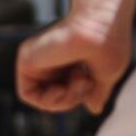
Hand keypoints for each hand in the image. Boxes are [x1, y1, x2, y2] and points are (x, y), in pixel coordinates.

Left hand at [16, 12, 130, 114]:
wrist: (101, 26)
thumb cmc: (108, 45)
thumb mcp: (106, 75)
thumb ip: (96, 92)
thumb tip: (93, 109)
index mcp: (69, 61)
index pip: (65, 93)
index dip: (77, 99)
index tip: (91, 86)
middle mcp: (51, 60)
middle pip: (53, 99)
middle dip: (72, 100)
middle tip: (86, 82)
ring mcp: (39, 60)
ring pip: (41, 99)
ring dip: (63, 101)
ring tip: (79, 80)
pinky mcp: (27, 59)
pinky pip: (27, 94)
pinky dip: (45, 100)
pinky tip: (61, 88)